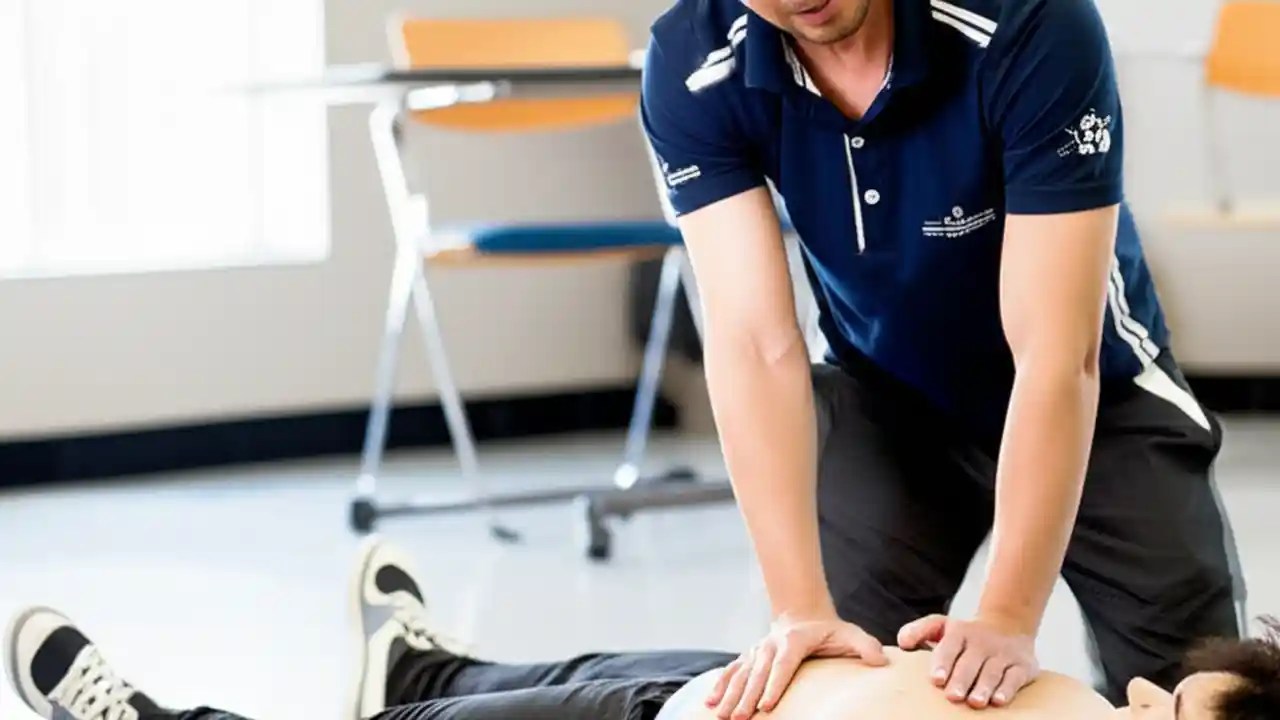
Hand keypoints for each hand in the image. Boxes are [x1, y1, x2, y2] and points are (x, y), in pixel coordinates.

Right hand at [705, 614, 887, 719]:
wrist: (801, 614)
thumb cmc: (828, 630)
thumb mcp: (849, 633)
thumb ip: (865, 646)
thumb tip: (881, 660)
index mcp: (793, 642)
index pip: (783, 666)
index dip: (775, 685)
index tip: (769, 706)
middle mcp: (770, 646)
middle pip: (757, 674)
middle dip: (747, 698)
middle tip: (739, 718)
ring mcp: (756, 651)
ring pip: (740, 674)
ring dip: (730, 695)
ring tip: (721, 715)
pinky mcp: (748, 657)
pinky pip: (731, 672)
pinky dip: (720, 686)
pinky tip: (710, 703)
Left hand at [898, 614, 1039, 709]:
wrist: (1009, 624)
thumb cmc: (966, 634)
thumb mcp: (941, 625)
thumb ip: (918, 631)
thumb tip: (902, 643)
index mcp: (960, 633)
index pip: (949, 647)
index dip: (943, 663)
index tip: (936, 679)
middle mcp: (982, 642)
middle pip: (970, 662)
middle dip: (962, 680)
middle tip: (953, 696)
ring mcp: (1003, 653)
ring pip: (992, 671)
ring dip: (984, 687)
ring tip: (975, 702)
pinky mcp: (1023, 665)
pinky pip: (1015, 677)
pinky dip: (1008, 689)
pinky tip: (999, 700)